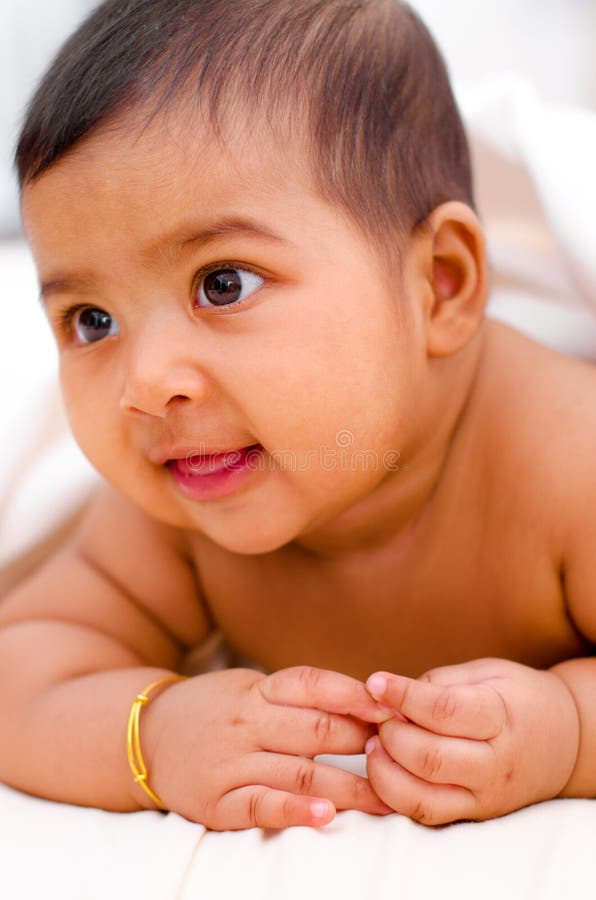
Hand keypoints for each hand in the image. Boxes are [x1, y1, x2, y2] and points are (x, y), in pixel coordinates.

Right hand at [141, 665, 392, 829]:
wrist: (144, 737)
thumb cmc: (213, 710)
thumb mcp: (249, 687)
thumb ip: (296, 698)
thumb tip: (363, 706)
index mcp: (256, 689)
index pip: (313, 685)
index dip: (355, 697)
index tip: (392, 711)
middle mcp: (245, 722)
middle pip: (315, 731)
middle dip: (363, 744)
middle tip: (402, 757)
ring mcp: (230, 762)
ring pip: (300, 774)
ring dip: (350, 787)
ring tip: (389, 797)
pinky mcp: (217, 802)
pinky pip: (261, 806)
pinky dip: (296, 813)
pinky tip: (326, 818)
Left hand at [363, 657, 579, 824]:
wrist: (563, 742)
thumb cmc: (518, 697)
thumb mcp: (486, 673)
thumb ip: (439, 684)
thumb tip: (390, 696)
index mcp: (501, 717)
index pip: (444, 710)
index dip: (402, 695)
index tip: (376, 682)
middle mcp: (494, 764)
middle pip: (429, 758)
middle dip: (390, 735)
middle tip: (378, 716)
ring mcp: (484, 796)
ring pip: (422, 798)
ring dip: (385, 772)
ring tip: (375, 745)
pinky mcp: (473, 815)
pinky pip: (425, 815)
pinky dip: (393, 797)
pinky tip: (383, 769)